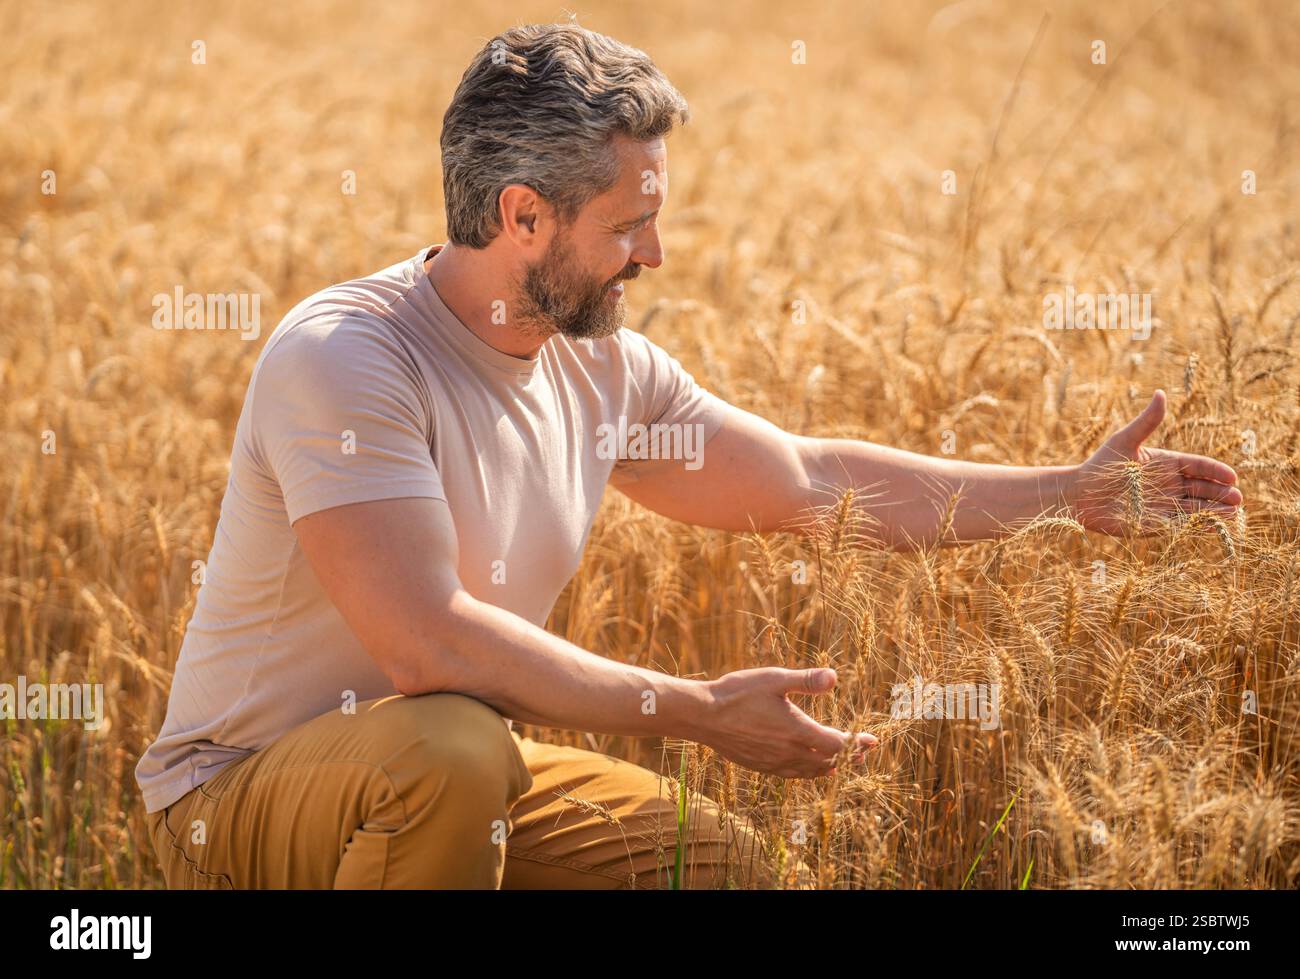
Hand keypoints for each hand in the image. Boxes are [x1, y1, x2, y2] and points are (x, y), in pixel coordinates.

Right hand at [698, 667, 878, 777]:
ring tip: (840, 763)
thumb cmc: (738, 693)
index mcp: (797, 731)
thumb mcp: (774, 679)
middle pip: (828, 762)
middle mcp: (789, 752)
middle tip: (862, 752)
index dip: (857, 743)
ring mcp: (774, 763)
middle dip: (848, 757)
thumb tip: (835, 677)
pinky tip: (807, 768)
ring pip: (811, 772)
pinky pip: (792, 775)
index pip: (837, 744)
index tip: (872, 741)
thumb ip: (806, 680)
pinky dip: (808, 773)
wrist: (703, 715)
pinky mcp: (760, 766)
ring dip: (829, 767)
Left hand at [1070, 389, 1242, 535]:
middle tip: (1237, 497)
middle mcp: (1170, 485)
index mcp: (1167, 464)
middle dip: (1221, 493)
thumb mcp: (1125, 441)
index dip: (1215, 471)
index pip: (1198, 466)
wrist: (1079, 494)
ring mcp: (1165, 505)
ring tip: (1233, 512)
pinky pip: (1182, 525)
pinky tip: (1213, 526)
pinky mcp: (1156, 524)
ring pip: (1197, 507)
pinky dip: (1198, 526)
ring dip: (1215, 510)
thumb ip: (1146, 422)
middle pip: (1203, 488)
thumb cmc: (1100, 465)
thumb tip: (1161, 393)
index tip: (1232, 476)